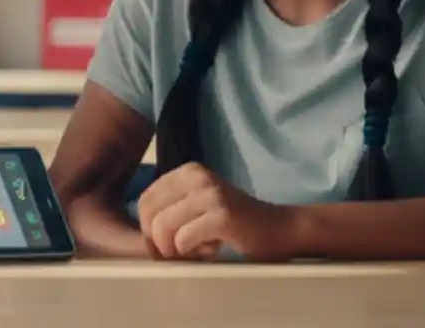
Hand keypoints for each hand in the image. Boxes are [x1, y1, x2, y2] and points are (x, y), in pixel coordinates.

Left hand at [137, 163, 298, 261]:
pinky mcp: (222, 215)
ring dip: (176, 249)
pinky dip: (193, 252)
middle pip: (149, 215)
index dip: (150, 229)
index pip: (145, 201)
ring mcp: (210, 193)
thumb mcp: (197, 208)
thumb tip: (143, 239)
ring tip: (199, 249)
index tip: (172, 243)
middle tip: (183, 251)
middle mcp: (196, 176)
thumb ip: (170, 213)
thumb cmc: (235, 225)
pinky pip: (183, 240)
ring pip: (163, 228)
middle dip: (160, 242)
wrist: (280, 230)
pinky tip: (213, 249)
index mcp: (187, 171)